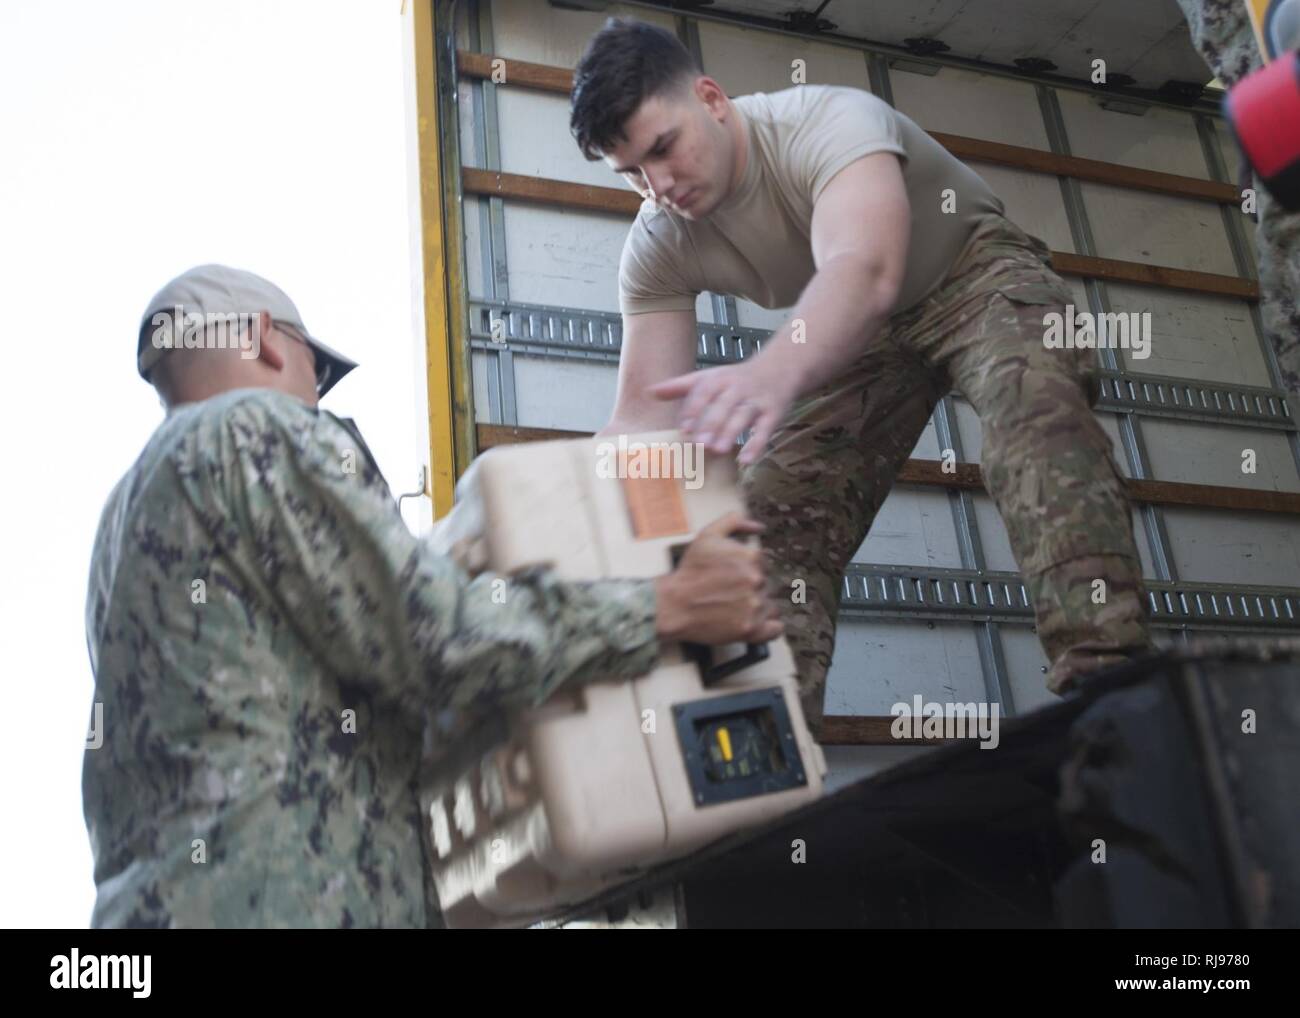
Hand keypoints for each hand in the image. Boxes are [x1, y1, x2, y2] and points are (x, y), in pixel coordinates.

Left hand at [646, 358, 798, 464]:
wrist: (780, 368)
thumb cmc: (736, 378)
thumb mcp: (709, 378)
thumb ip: (680, 387)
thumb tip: (650, 392)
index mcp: (719, 379)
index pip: (704, 391)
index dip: (693, 410)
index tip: (682, 428)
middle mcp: (738, 388)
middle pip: (723, 405)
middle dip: (711, 424)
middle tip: (699, 444)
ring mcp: (756, 401)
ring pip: (744, 416)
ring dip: (731, 432)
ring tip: (718, 451)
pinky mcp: (773, 413)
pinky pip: (765, 430)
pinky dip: (757, 445)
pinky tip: (746, 461)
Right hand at [654, 512, 783, 645]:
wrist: (673, 603)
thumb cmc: (689, 571)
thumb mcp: (707, 535)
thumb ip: (734, 522)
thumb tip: (758, 527)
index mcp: (752, 557)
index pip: (765, 565)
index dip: (750, 571)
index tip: (735, 578)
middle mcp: (756, 580)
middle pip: (768, 586)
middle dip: (753, 589)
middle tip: (732, 593)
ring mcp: (754, 606)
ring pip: (771, 606)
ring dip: (759, 608)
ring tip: (736, 608)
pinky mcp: (750, 629)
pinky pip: (775, 628)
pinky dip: (769, 627)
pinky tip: (755, 622)